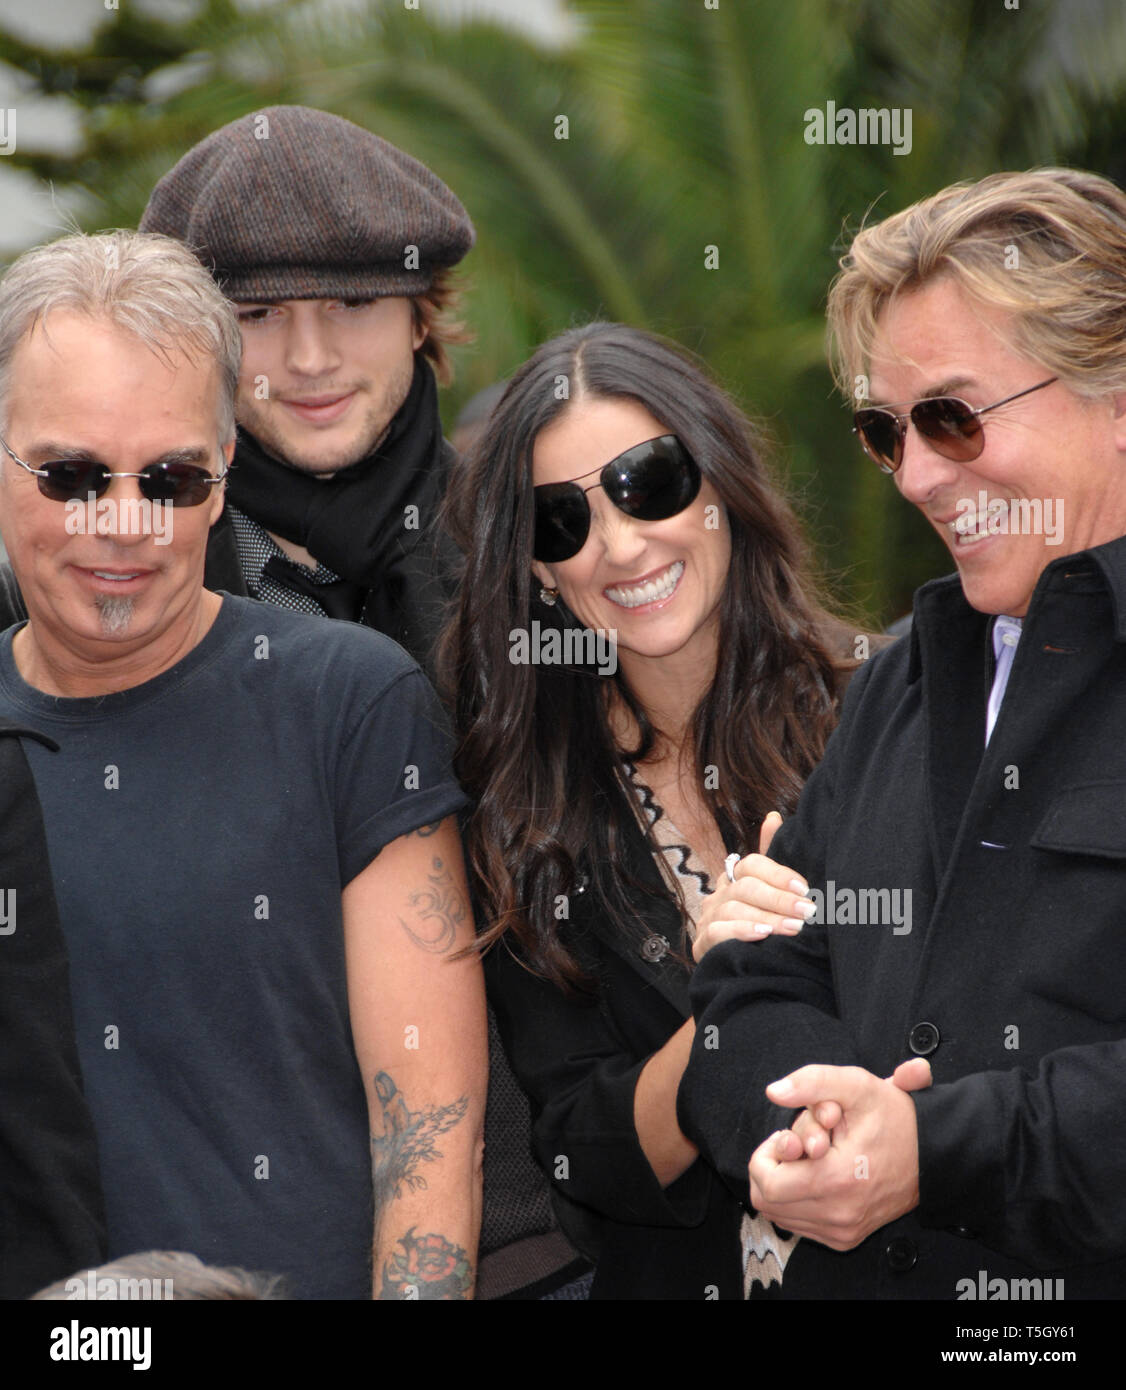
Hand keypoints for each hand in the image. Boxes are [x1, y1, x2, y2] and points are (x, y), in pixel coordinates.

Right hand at [692, 812, 815, 961]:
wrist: (739, 968)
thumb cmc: (759, 923)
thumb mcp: (768, 891)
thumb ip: (771, 857)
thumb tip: (774, 817)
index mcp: (735, 878)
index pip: (751, 865)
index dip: (777, 873)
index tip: (804, 887)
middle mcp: (719, 895)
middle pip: (746, 887)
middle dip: (779, 899)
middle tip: (808, 911)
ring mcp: (708, 919)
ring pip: (734, 909)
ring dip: (767, 918)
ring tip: (795, 927)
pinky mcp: (702, 944)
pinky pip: (717, 932)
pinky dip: (740, 931)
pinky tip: (762, 936)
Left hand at [748, 1064, 922, 1249]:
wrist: (935, 1157)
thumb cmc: (897, 1120)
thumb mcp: (857, 1086)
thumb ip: (811, 1082)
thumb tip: (773, 1092)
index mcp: (835, 1179)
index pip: (767, 1184)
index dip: (765, 1154)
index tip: (786, 1137)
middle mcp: (838, 1214)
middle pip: (767, 1202)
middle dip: (770, 1169)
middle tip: (793, 1147)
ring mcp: (842, 1231)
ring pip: (781, 1216)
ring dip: (782, 1186)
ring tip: (808, 1160)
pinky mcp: (845, 1239)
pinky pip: (800, 1226)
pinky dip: (797, 1202)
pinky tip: (817, 1176)